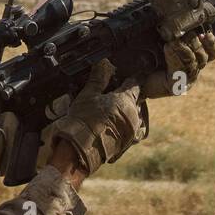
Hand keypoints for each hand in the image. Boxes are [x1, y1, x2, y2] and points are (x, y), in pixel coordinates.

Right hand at [51, 59, 146, 175]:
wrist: (79, 151)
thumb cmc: (83, 121)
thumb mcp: (88, 95)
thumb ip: (98, 78)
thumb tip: (103, 63)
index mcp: (127, 101)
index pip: (135, 83)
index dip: (130, 78)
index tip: (126, 76)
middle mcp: (134, 116)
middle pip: (135, 100)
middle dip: (125, 96)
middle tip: (112, 94)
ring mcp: (132, 132)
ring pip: (134, 116)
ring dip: (125, 112)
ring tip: (109, 111)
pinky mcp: (127, 144)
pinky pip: (129, 131)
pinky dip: (122, 126)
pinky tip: (108, 125)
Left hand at [142, 31, 214, 97]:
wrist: (136, 79)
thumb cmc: (150, 60)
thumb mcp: (164, 44)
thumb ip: (174, 34)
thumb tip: (176, 14)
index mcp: (194, 61)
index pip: (211, 54)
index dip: (211, 44)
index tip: (206, 33)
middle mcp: (193, 71)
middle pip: (203, 57)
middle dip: (194, 44)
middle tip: (184, 34)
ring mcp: (185, 80)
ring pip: (192, 63)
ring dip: (184, 49)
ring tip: (173, 40)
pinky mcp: (175, 86)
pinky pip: (178, 70)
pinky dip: (174, 57)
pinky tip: (168, 48)